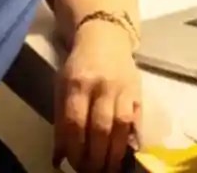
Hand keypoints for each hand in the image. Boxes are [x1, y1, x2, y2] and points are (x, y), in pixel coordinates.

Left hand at [53, 22, 141, 171]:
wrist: (106, 37)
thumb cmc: (80, 66)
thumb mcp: (62, 86)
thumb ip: (60, 121)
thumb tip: (59, 158)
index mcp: (77, 83)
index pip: (75, 123)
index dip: (75, 149)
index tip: (74, 166)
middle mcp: (101, 86)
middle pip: (99, 128)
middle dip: (95, 157)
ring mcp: (122, 88)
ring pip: (121, 126)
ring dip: (115, 154)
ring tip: (109, 169)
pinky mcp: (138, 92)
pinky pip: (137, 120)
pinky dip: (133, 141)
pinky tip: (128, 155)